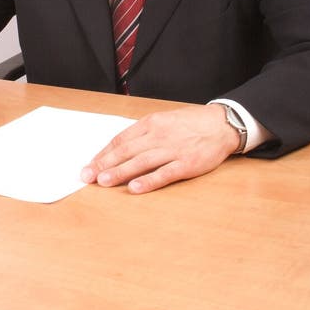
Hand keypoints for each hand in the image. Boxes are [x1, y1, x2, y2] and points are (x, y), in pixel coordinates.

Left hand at [80, 104, 240, 193]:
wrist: (222, 124)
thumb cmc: (191, 123)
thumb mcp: (164, 120)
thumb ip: (144, 133)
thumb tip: (120, 148)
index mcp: (151, 123)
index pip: (121, 139)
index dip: (104, 153)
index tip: (90, 165)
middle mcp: (159, 135)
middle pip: (126, 151)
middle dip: (104, 164)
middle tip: (87, 176)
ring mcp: (173, 150)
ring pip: (141, 162)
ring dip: (120, 172)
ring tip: (103, 181)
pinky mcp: (187, 164)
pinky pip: (164, 173)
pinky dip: (148, 181)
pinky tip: (134, 188)